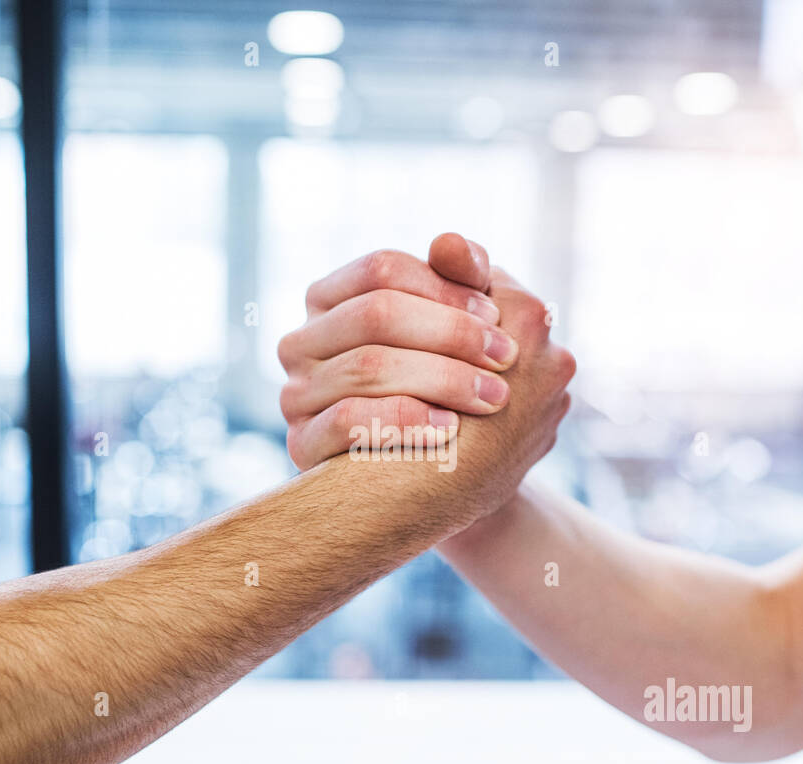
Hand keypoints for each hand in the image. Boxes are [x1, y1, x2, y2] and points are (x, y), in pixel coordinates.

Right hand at [279, 236, 520, 470]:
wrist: (430, 480)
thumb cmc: (446, 390)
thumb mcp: (460, 331)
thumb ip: (461, 281)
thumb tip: (451, 243)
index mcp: (331, 299)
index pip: (382, 269)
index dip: (445, 288)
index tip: (497, 316)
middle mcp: (302, 341)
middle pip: (375, 314)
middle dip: (451, 333)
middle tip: (507, 358)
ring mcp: (295, 393)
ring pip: (367, 366)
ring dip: (442, 378)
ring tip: (493, 397)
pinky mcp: (300, 444)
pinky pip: (348, 421)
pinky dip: (405, 420)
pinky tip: (450, 429)